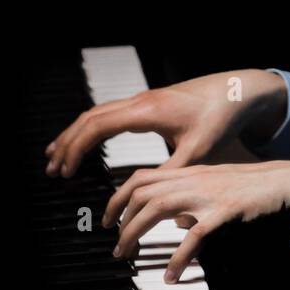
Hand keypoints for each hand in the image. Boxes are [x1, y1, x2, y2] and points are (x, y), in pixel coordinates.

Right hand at [44, 69, 288, 177]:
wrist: (238, 91)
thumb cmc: (221, 118)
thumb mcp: (198, 151)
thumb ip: (170, 173)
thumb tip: (146, 198)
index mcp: (148, 112)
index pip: (98, 127)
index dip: (76, 148)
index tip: (65, 171)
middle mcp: (140, 101)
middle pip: (89, 118)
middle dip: (67, 143)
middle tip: (51, 168)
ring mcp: (143, 99)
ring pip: (97, 112)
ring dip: (75, 133)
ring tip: (56, 155)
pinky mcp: (148, 102)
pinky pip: (110, 112)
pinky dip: (92, 127)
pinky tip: (86, 141)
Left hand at [103, 159, 289, 281]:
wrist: (282, 181)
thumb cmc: (251, 187)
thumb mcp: (215, 188)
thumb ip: (192, 201)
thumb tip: (174, 222)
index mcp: (188, 173)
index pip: (141, 178)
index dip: (118, 197)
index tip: (109, 219)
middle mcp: (192, 180)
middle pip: (142, 193)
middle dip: (121, 220)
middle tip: (117, 246)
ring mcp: (206, 195)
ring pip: (157, 208)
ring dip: (136, 233)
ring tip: (129, 257)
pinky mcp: (222, 212)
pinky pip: (193, 236)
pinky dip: (177, 257)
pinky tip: (171, 275)